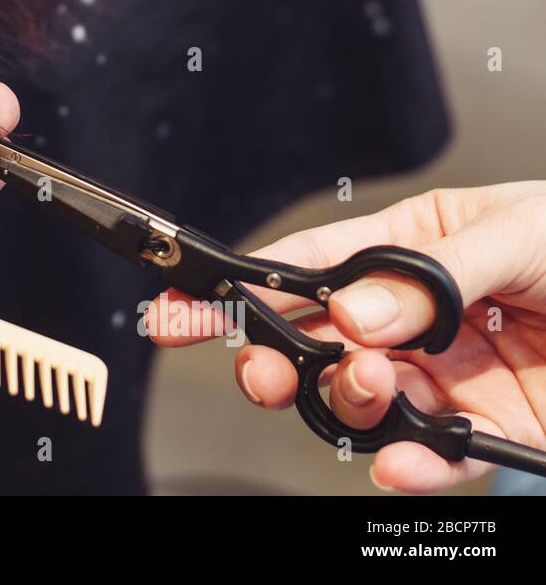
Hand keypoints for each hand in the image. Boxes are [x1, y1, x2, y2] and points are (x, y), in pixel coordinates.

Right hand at [149, 182, 545, 492]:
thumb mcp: (525, 233)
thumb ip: (436, 274)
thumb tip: (360, 312)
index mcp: (418, 249)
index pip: (315, 265)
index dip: (245, 284)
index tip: (187, 306)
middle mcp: (422, 319)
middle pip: (322, 342)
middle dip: (279, 356)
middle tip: (264, 369)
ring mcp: (451, 378)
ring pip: (365, 402)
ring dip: (351, 403)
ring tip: (372, 388)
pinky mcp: (491, 434)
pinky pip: (433, 455)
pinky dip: (411, 465)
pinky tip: (407, 458)